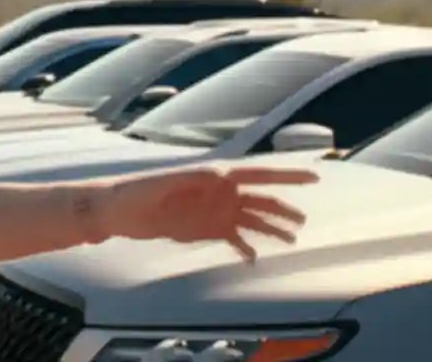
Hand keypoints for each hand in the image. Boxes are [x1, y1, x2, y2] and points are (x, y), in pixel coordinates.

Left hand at [108, 166, 319, 262]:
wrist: (119, 212)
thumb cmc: (138, 190)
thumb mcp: (165, 182)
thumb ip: (194, 176)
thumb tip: (223, 172)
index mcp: (214, 176)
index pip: (257, 174)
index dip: (287, 175)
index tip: (312, 176)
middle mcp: (220, 193)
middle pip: (260, 200)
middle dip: (283, 209)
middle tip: (302, 220)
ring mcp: (214, 213)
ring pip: (252, 221)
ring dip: (271, 229)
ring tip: (290, 240)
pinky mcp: (205, 230)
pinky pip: (234, 240)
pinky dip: (246, 249)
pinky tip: (255, 259)